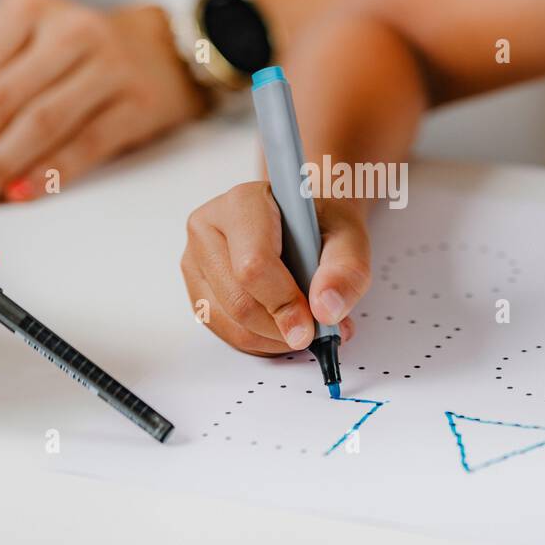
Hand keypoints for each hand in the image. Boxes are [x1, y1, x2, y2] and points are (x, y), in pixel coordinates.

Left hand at [0, 0, 205, 205]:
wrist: (164, 51)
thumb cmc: (77, 56)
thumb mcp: (23, 48)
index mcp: (25, 9)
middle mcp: (66, 30)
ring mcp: (106, 66)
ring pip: (39, 122)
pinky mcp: (136, 103)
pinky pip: (86, 143)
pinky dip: (50, 171)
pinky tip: (21, 194)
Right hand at [181, 182, 369, 354]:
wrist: (303, 221)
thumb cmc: (321, 223)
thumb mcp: (349, 237)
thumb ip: (346, 270)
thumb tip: (326, 310)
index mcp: (242, 204)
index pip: (252, 266)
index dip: (284, 303)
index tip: (312, 326)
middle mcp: (208, 228)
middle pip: (238, 301)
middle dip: (281, 328)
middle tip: (317, 331)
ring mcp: (195, 259)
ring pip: (227, 323)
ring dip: (271, 339)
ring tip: (303, 326)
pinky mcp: (197, 287)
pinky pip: (222, 331)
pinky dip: (258, 340)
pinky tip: (282, 326)